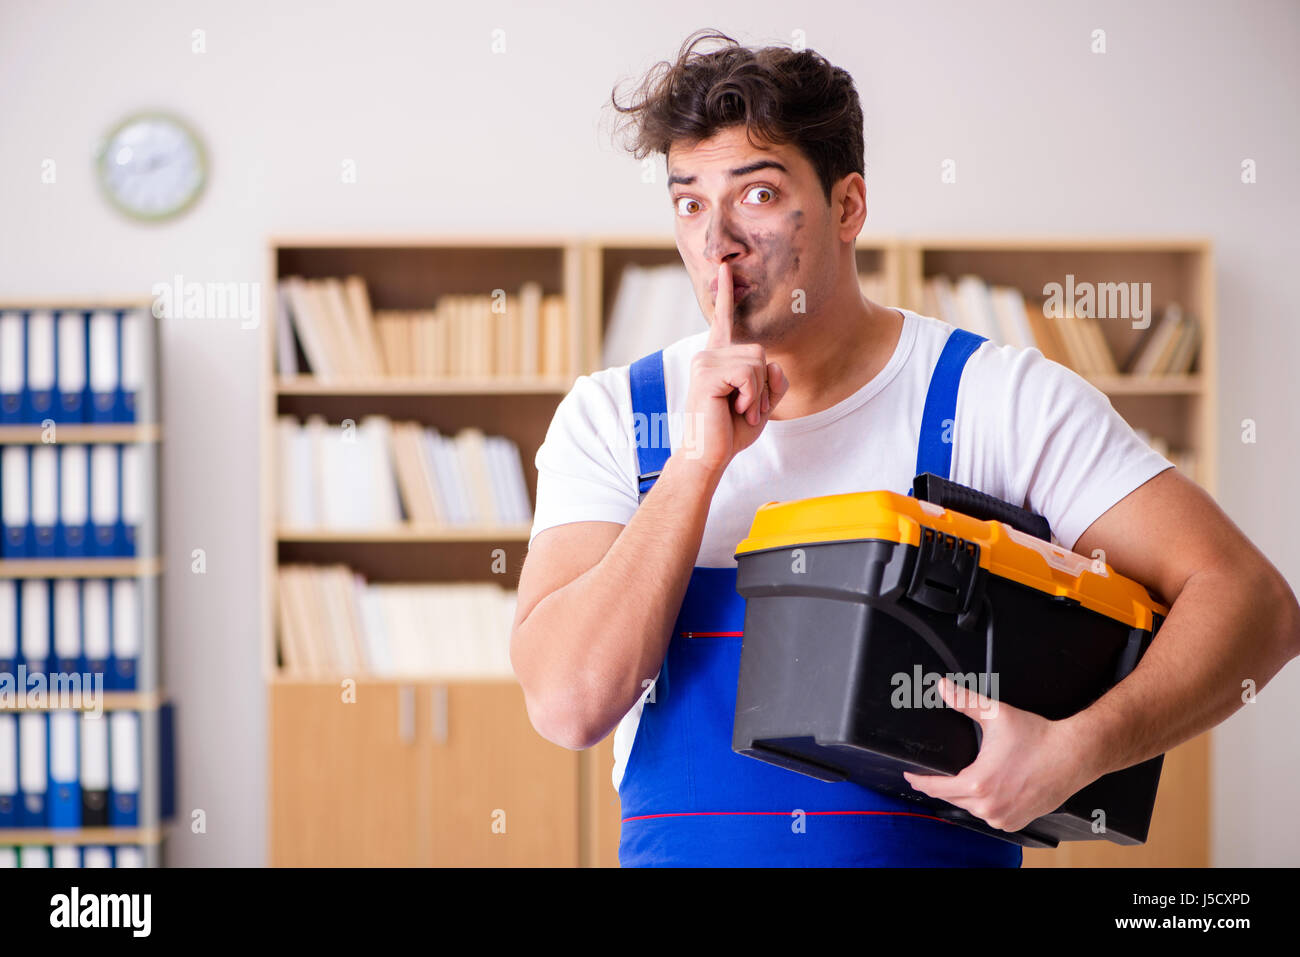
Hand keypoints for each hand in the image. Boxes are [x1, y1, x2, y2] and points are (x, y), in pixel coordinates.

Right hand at [680, 262, 788, 475]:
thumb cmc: (731, 432)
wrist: (709, 457)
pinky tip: (736, 410)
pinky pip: (748, 374)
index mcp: (718, 359)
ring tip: (740, 410)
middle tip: (746, 408)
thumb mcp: (763, 403)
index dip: (725, 295)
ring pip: (757, 362)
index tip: (724, 268)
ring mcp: (704, 362)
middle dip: (764, 384)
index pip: (724, 322)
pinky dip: (751, 396)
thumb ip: (773, 381)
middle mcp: (708, 355)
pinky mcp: (706, 374)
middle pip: (760, 351)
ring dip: (758, 393)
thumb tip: (773, 366)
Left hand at [902, 677, 1103, 834]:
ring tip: (962, 779)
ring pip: (970, 809)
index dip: (919, 780)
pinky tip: (987, 791)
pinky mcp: (1016, 822)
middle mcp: (988, 807)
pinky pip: (990, 816)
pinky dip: (985, 805)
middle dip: (941, 786)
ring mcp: (1003, 817)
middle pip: (951, 798)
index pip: (935, 787)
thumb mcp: (996, 714)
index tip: (910, 775)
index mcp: (977, 783)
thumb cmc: (1038, 736)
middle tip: (933, 775)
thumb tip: (942, 687)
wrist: (1074, 755)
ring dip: (964, 796)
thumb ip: (965, 701)